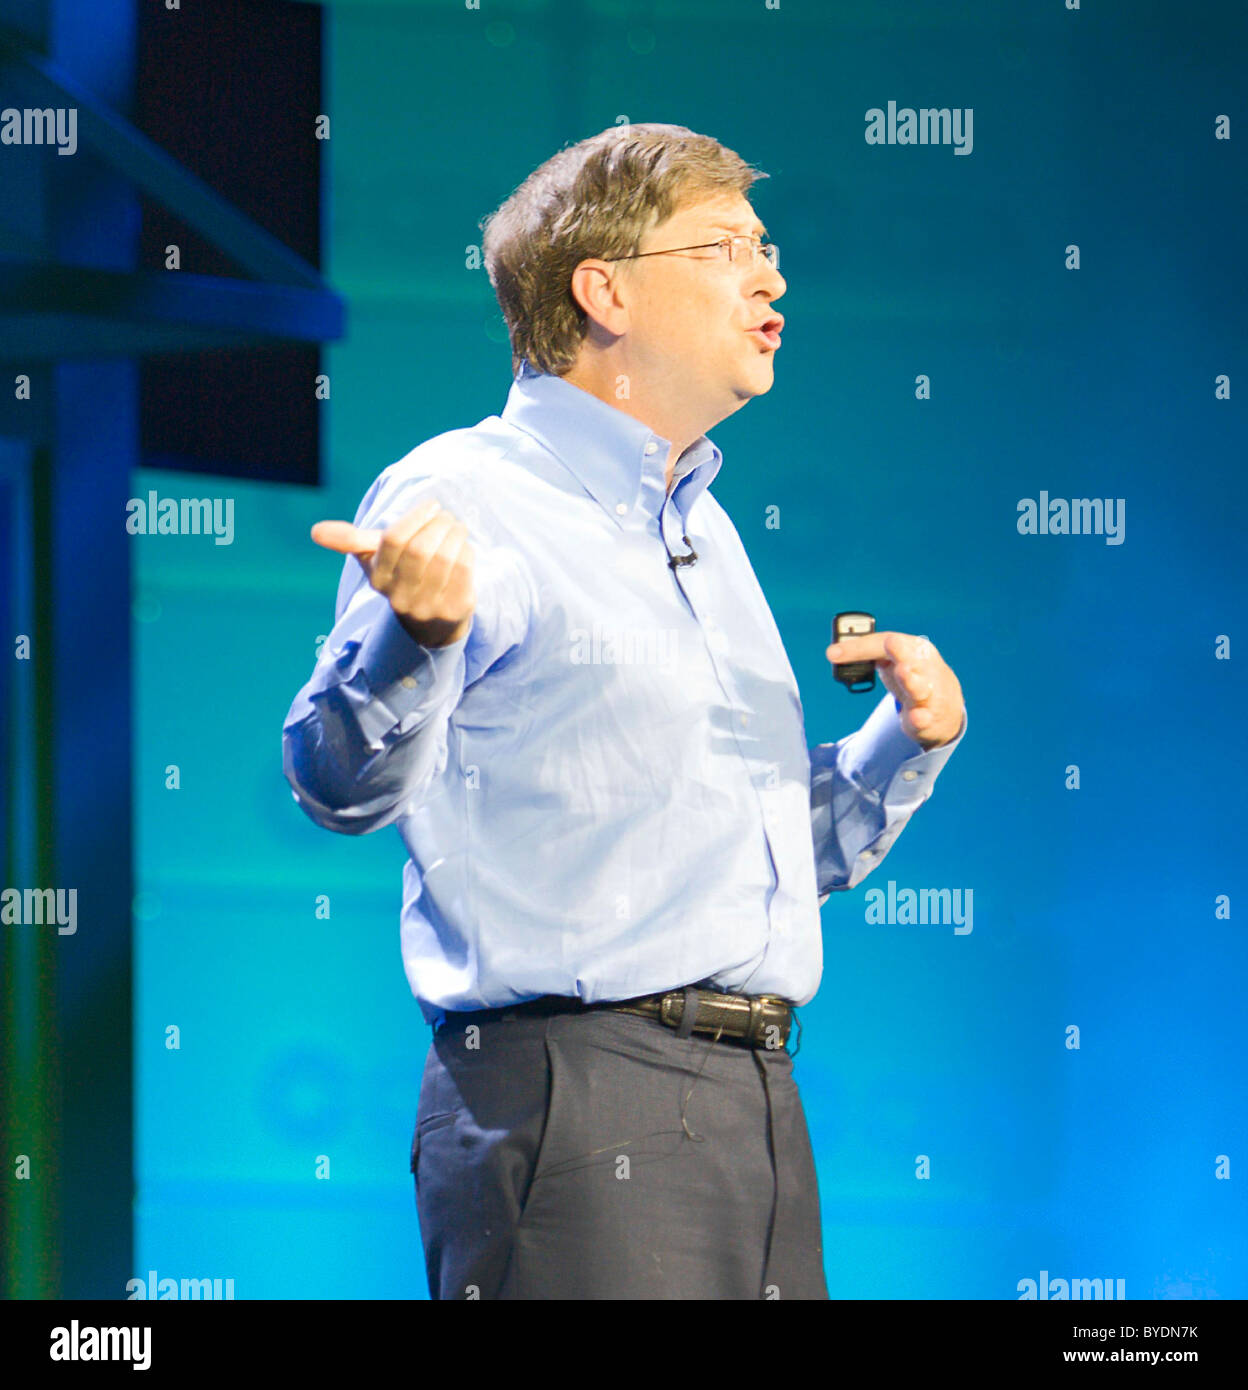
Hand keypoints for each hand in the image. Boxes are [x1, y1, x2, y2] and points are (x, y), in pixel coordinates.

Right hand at [310, 498, 475, 647]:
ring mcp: (428, 606)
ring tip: (456, 527)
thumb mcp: (375, 559)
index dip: (417, 517)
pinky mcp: (455, 610)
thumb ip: (350, 541)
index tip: (431, 507)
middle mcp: (400, 596)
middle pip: (421, 549)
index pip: (394, 540)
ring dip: (455, 534)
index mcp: (378, 578)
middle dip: (438, 524)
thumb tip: (316, 531)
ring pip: (445, 557)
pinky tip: (462, 546)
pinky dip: (466, 550)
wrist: (430, 622)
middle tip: (446, 517)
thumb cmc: (401, 576)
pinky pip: (464, 570)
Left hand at [826, 631, 963, 749]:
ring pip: (920, 686)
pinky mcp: (930, 717)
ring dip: (911, 680)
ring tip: (904, 672)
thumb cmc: (912, 674)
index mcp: (911, 647)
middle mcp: (923, 667)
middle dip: (900, 651)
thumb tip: (832, 652)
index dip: (859, 647)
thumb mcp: (892, 660)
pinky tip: (916, 717)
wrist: (945, 704)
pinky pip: (925, 717)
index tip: (833, 653)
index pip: (883, 642)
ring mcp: (929, 692)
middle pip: (909, 658)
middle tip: (891, 644)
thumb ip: (866, 654)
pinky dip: (920, 717)